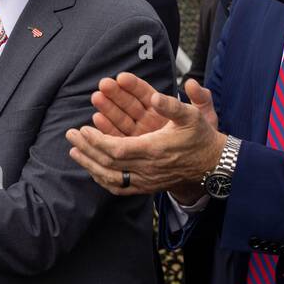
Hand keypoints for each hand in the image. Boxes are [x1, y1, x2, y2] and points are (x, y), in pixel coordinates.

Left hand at [67, 87, 226, 193]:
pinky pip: (119, 188)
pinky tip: (92, 170)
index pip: (116, 148)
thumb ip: (172, 105)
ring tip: (73, 152)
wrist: (212, 163)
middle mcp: (148, 168)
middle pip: (108, 162)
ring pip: (110, 177)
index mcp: (155, 149)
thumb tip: (154, 96)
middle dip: (86, 149)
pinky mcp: (147, 187)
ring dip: (89, 164)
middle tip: (70, 135)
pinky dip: (102, 179)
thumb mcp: (192, 115)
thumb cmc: (201, 136)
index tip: (83, 128)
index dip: (97, 140)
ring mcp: (147, 180)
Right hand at [88, 72, 218, 138]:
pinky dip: (108, 128)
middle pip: (129, 104)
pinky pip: (119, 136)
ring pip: (121, 118)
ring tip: (97, 97)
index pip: (145, 93)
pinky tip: (98, 119)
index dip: (134, 85)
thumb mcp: (204, 115)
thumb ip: (200, 98)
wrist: (199, 161)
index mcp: (162, 109)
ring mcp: (140, 132)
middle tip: (104, 85)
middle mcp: (148, 119)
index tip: (122, 77)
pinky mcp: (134, 146)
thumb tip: (193, 83)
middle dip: (115, 94)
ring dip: (108, 108)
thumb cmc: (201, 135)